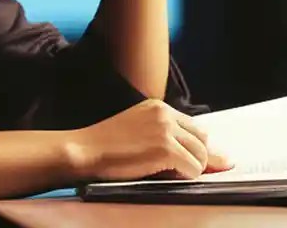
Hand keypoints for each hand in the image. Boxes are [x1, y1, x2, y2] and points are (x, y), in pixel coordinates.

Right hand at [67, 99, 232, 181]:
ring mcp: (166, 131)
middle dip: (198, 157)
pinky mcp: (165, 149)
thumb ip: (164, 136)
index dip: (194, 147)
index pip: (193, 127)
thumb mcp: (137, 131)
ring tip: (171, 175)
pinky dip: (186, 177)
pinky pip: (192, 168)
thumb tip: (194, 149)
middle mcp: (165, 115)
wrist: (83, 151)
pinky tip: (168, 178)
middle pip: (202, 139)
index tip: (191, 161)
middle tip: (182, 171)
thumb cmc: (105, 146)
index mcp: (158, 108)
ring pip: (201, 155)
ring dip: (191, 169)